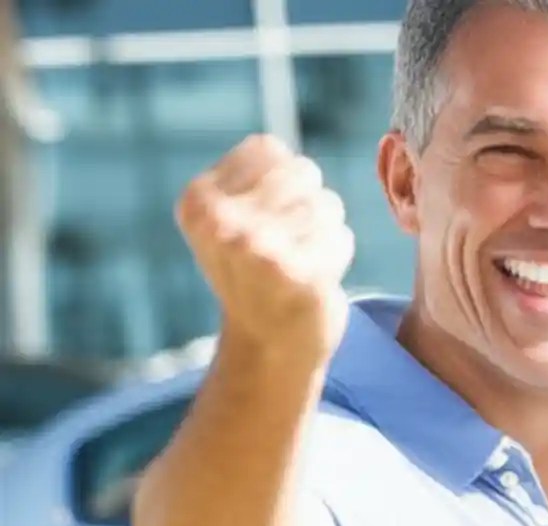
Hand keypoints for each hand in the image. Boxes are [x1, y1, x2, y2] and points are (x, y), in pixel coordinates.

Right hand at [176, 134, 354, 363]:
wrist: (269, 346)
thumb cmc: (258, 271)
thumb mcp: (233, 215)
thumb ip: (258, 175)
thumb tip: (288, 159)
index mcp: (197, 201)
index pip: (269, 149)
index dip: (282, 178)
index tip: (264, 219)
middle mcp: (219, 222)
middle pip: (303, 173)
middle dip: (308, 204)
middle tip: (286, 246)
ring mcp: (256, 249)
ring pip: (326, 204)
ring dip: (324, 231)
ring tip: (298, 261)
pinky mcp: (296, 275)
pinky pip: (341, 237)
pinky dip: (337, 255)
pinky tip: (314, 279)